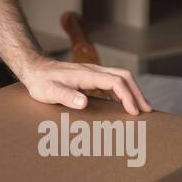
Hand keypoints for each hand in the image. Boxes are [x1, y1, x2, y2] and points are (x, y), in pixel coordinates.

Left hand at [16, 55, 151, 114]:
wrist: (34, 69)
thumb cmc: (41, 82)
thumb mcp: (50, 92)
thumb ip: (66, 97)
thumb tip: (84, 103)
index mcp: (87, 74)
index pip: (115, 82)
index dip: (127, 96)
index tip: (133, 112)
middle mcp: (93, 70)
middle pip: (124, 76)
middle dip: (137, 93)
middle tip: (147, 110)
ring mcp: (93, 72)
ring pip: (120, 77)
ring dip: (132, 91)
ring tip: (141, 109)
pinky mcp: (91, 77)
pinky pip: (113, 82)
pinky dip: (123, 92)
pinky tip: (123, 104)